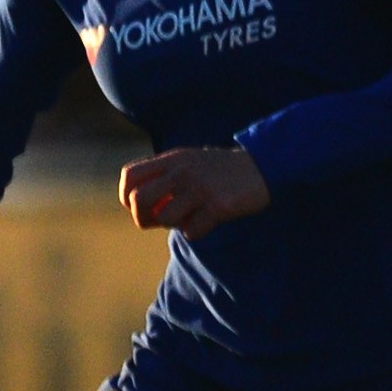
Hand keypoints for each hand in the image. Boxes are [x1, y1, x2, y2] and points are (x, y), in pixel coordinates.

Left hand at [120, 146, 271, 237]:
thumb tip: (140, 202)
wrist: (265, 166)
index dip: (127, 196)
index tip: (138, 206)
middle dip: (142, 218)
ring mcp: (200, 189)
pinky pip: (192, 231)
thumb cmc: (224, 169)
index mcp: (173, 159)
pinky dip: (196, 231)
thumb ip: (166, 174)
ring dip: (174, 224)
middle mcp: (182, 172)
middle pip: (140, 201)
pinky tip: (208, 221)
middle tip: (156, 221)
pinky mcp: (219, 206)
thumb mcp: (191, 160)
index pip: (130, 177)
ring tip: (189, 217)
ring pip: (165, 219)